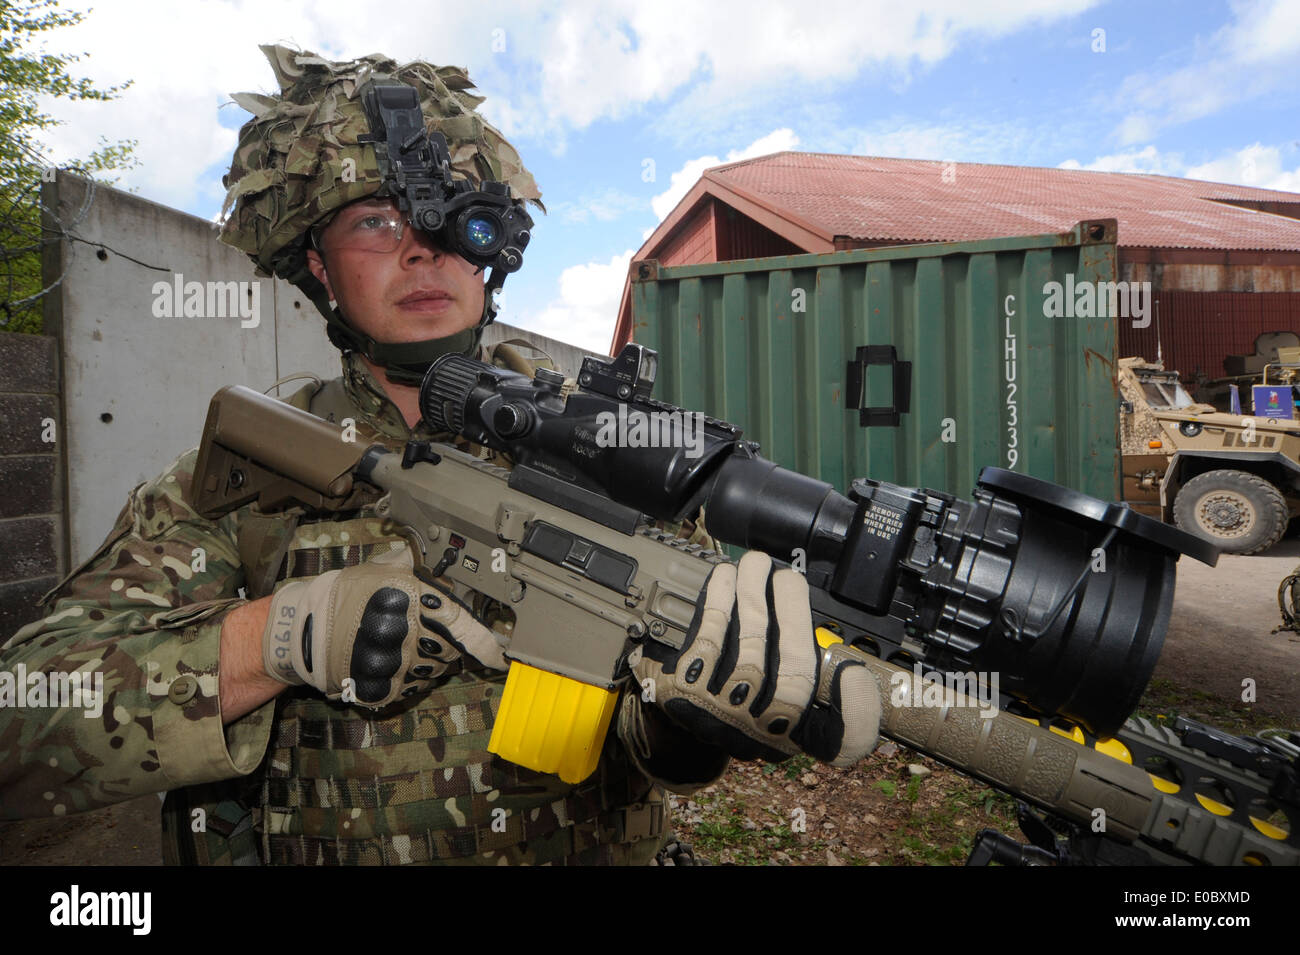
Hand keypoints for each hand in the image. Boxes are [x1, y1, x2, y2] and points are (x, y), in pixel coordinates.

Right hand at [262, 545, 506, 707]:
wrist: (308, 629)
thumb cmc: (348, 595)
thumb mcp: (384, 568)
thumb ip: (419, 567)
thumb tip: (445, 561)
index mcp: (411, 600)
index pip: (461, 625)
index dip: (485, 643)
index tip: (500, 655)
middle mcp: (406, 634)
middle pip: (451, 650)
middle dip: (448, 644)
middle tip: (428, 635)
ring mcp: (395, 665)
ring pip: (435, 671)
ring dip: (430, 662)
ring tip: (406, 647)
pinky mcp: (382, 689)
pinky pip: (413, 688)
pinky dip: (412, 678)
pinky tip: (396, 663)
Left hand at [633, 550, 879, 765]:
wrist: (694, 719)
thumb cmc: (754, 704)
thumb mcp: (798, 710)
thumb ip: (833, 696)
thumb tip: (852, 669)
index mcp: (797, 735)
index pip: (840, 740)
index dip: (856, 711)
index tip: (855, 670)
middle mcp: (763, 732)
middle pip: (792, 676)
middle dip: (793, 615)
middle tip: (790, 577)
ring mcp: (724, 713)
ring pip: (750, 646)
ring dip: (754, 596)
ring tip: (756, 564)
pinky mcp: (689, 691)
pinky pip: (709, 638)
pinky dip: (719, 602)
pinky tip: (725, 577)